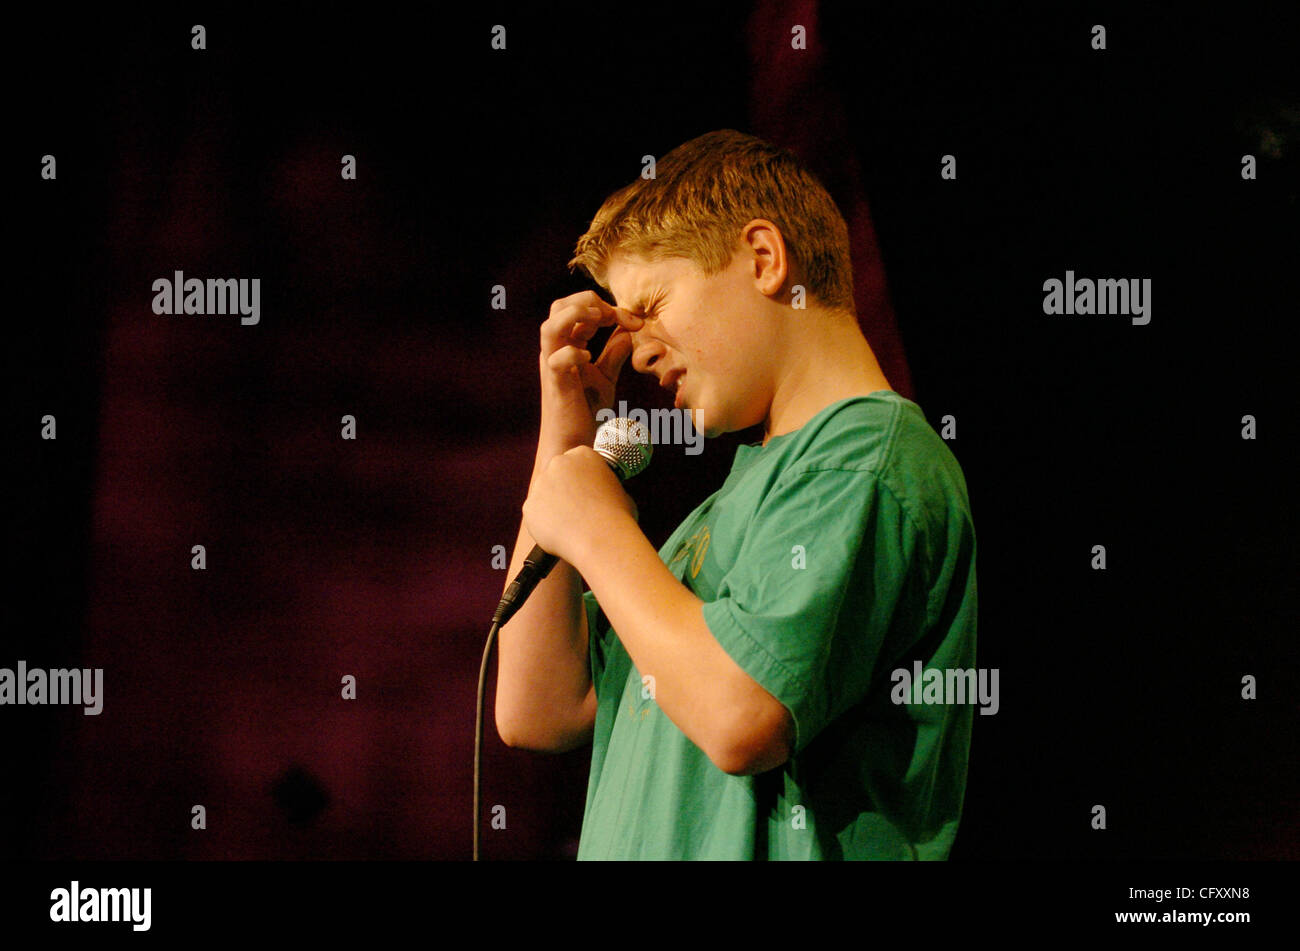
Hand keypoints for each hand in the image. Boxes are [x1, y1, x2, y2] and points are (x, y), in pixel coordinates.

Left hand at [522, 445, 638, 568]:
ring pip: (544, 495)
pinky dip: (544, 525)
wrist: (601, 540)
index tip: (585, 492)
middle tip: (577, 509)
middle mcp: (558, 463)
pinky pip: (535, 515)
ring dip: (552, 507)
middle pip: (556, 475)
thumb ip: (602, 485)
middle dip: (563, 490)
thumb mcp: (618, 490)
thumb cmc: (617, 517)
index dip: (581, 478)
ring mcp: (541, 484)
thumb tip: (601, 495)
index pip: (576, 460)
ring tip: (571, 525)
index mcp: (583, 454)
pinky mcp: (529, 506)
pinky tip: (560, 533)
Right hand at [538, 291, 643, 450]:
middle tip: (612, 315)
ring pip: (549, 327)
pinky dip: (572, 353)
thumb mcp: (605, 377)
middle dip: (586, 301)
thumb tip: (628, 331)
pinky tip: (589, 358)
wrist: (574, 445)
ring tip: (599, 320)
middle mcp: (555, 352)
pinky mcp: (556, 387)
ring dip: (574, 316)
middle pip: (558, 307)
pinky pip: (555, 360)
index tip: (634, 321)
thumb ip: (613, 353)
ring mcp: (552, 368)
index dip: (607, 308)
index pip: (579, 309)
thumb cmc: (585, 411)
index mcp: (566, 346)